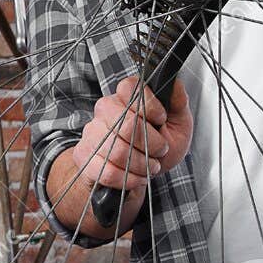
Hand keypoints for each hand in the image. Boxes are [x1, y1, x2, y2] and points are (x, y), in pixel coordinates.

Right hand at [73, 77, 192, 193]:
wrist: (141, 172)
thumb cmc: (160, 145)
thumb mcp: (177, 123)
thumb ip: (178, 101)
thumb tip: (173, 83)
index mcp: (125, 96)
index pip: (130, 89)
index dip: (150, 107)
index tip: (162, 120)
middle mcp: (104, 110)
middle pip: (126, 124)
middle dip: (151, 143)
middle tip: (161, 150)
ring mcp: (91, 133)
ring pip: (117, 151)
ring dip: (141, 164)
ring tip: (151, 167)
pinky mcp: (84, 157)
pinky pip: (107, 171)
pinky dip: (128, 179)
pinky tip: (138, 178)